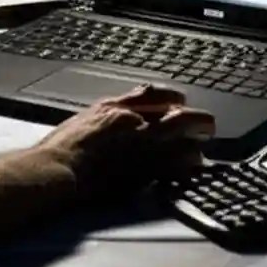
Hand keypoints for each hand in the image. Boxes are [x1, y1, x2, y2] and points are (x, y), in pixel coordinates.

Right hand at [36, 84, 215, 202]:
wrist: (59, 169)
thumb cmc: (65, 146)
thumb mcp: (86, 116)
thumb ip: (110, 109)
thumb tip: (129, 106)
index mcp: (119, 106)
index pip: (157, 93)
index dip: (174, 97)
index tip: (182, 102)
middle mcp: (137, 123)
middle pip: (181, 116)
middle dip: (199, 119)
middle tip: (207, 125)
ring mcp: (144, 148)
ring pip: (186, 143)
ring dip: (196, 146)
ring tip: (200, 151)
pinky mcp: (147, 172)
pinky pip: (179, 167)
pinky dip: (188, 166)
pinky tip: (192, 169)